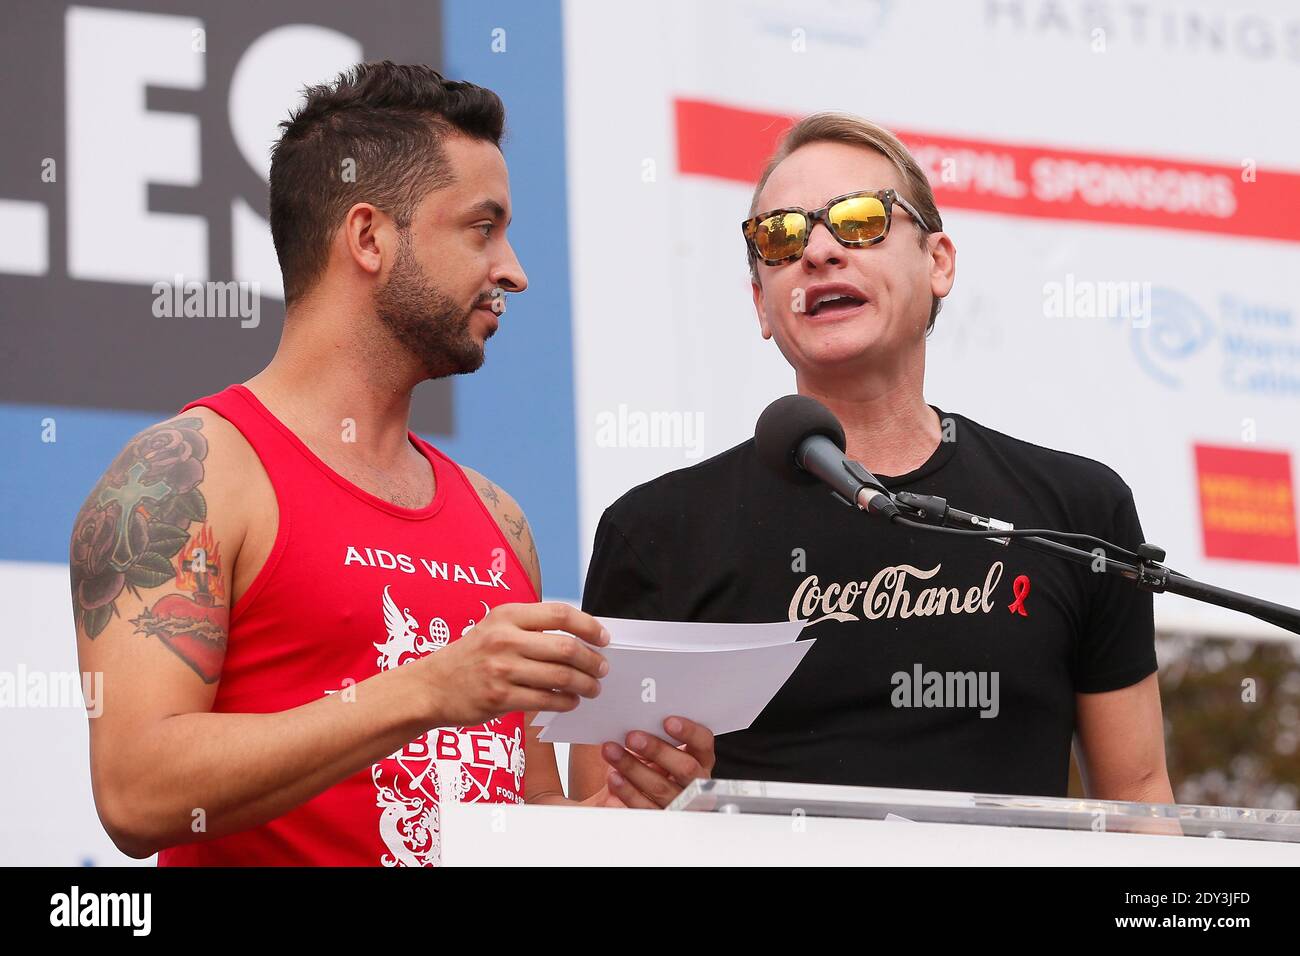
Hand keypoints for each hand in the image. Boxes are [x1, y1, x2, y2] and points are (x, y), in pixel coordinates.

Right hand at [421, 602, 607, 726]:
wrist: (431, 687)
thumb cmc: (470, 657)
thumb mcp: (495, 628)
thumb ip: (530, 628)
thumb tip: (578, 638)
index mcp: (507, 615)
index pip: (560, 614)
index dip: (589, 626)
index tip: (603, 638)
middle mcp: (505, 639)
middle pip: (566, 647)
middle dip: (592, 661)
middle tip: (603, 669)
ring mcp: (502, 669)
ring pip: (560, 676)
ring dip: (584, 684)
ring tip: (592, 688)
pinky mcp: (500, 697)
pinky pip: (545, 700)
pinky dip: (565, 702)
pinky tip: (570, 701)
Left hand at [597, 716, 714, 808]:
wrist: (638, 792)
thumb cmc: (652, 760)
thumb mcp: (658, 744)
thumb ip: (655, 730)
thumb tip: (637, 711)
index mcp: (700, 757)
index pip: (704, 743)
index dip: (689, 732)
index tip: (668, 721)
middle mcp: (695, 781)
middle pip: (686, 768)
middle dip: (658, 750)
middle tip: (632, 737)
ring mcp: (681, 802)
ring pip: (662, 788)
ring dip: (634, 768)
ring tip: (612, 751)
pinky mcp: (662, 817)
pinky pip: (646, 808)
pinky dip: (628, 792)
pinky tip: (614, 777)